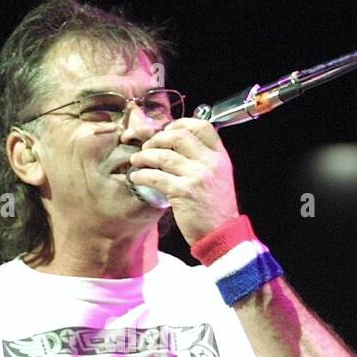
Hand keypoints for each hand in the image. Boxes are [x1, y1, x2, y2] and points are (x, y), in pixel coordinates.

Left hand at [128, 118, 239, 244]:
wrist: (220, 233)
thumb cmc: (216, 207)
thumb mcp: (219, 176)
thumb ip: (205, 159)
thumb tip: (178, 143)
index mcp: (219, 156)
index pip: (201, 126)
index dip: (180, 124)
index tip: (166, 131)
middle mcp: (210, 162)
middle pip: (178, 136)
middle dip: (157, 139)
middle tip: (147, 147)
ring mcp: (196, 176)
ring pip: (163, 155)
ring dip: (144, 156)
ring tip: (136, 160)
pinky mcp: (183, 192)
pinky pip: (155, 176)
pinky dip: (142, 175)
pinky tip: (136, 177)